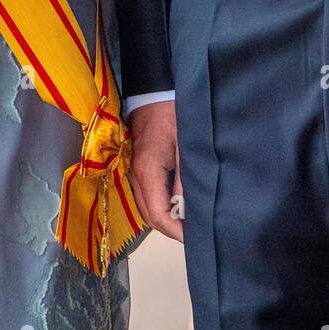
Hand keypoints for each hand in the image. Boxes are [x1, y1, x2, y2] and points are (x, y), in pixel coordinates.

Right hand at [128, 100, 182, 241]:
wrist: (154, 90)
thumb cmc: (172, 114)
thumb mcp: (184, 146)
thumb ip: (184, 180)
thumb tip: (187, 211)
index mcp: (147, 172)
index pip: (158, 215)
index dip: (176, 232)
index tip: (195, 239)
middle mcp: (135, 176)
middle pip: (149, 216)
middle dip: (170, 230)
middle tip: (194, 235)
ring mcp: (133, 171)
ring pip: (146, 207)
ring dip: (164, 219)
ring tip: (187, 223)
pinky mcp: (137, 166)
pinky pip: (146, 195)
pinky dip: (159, 206)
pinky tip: (176, 205)